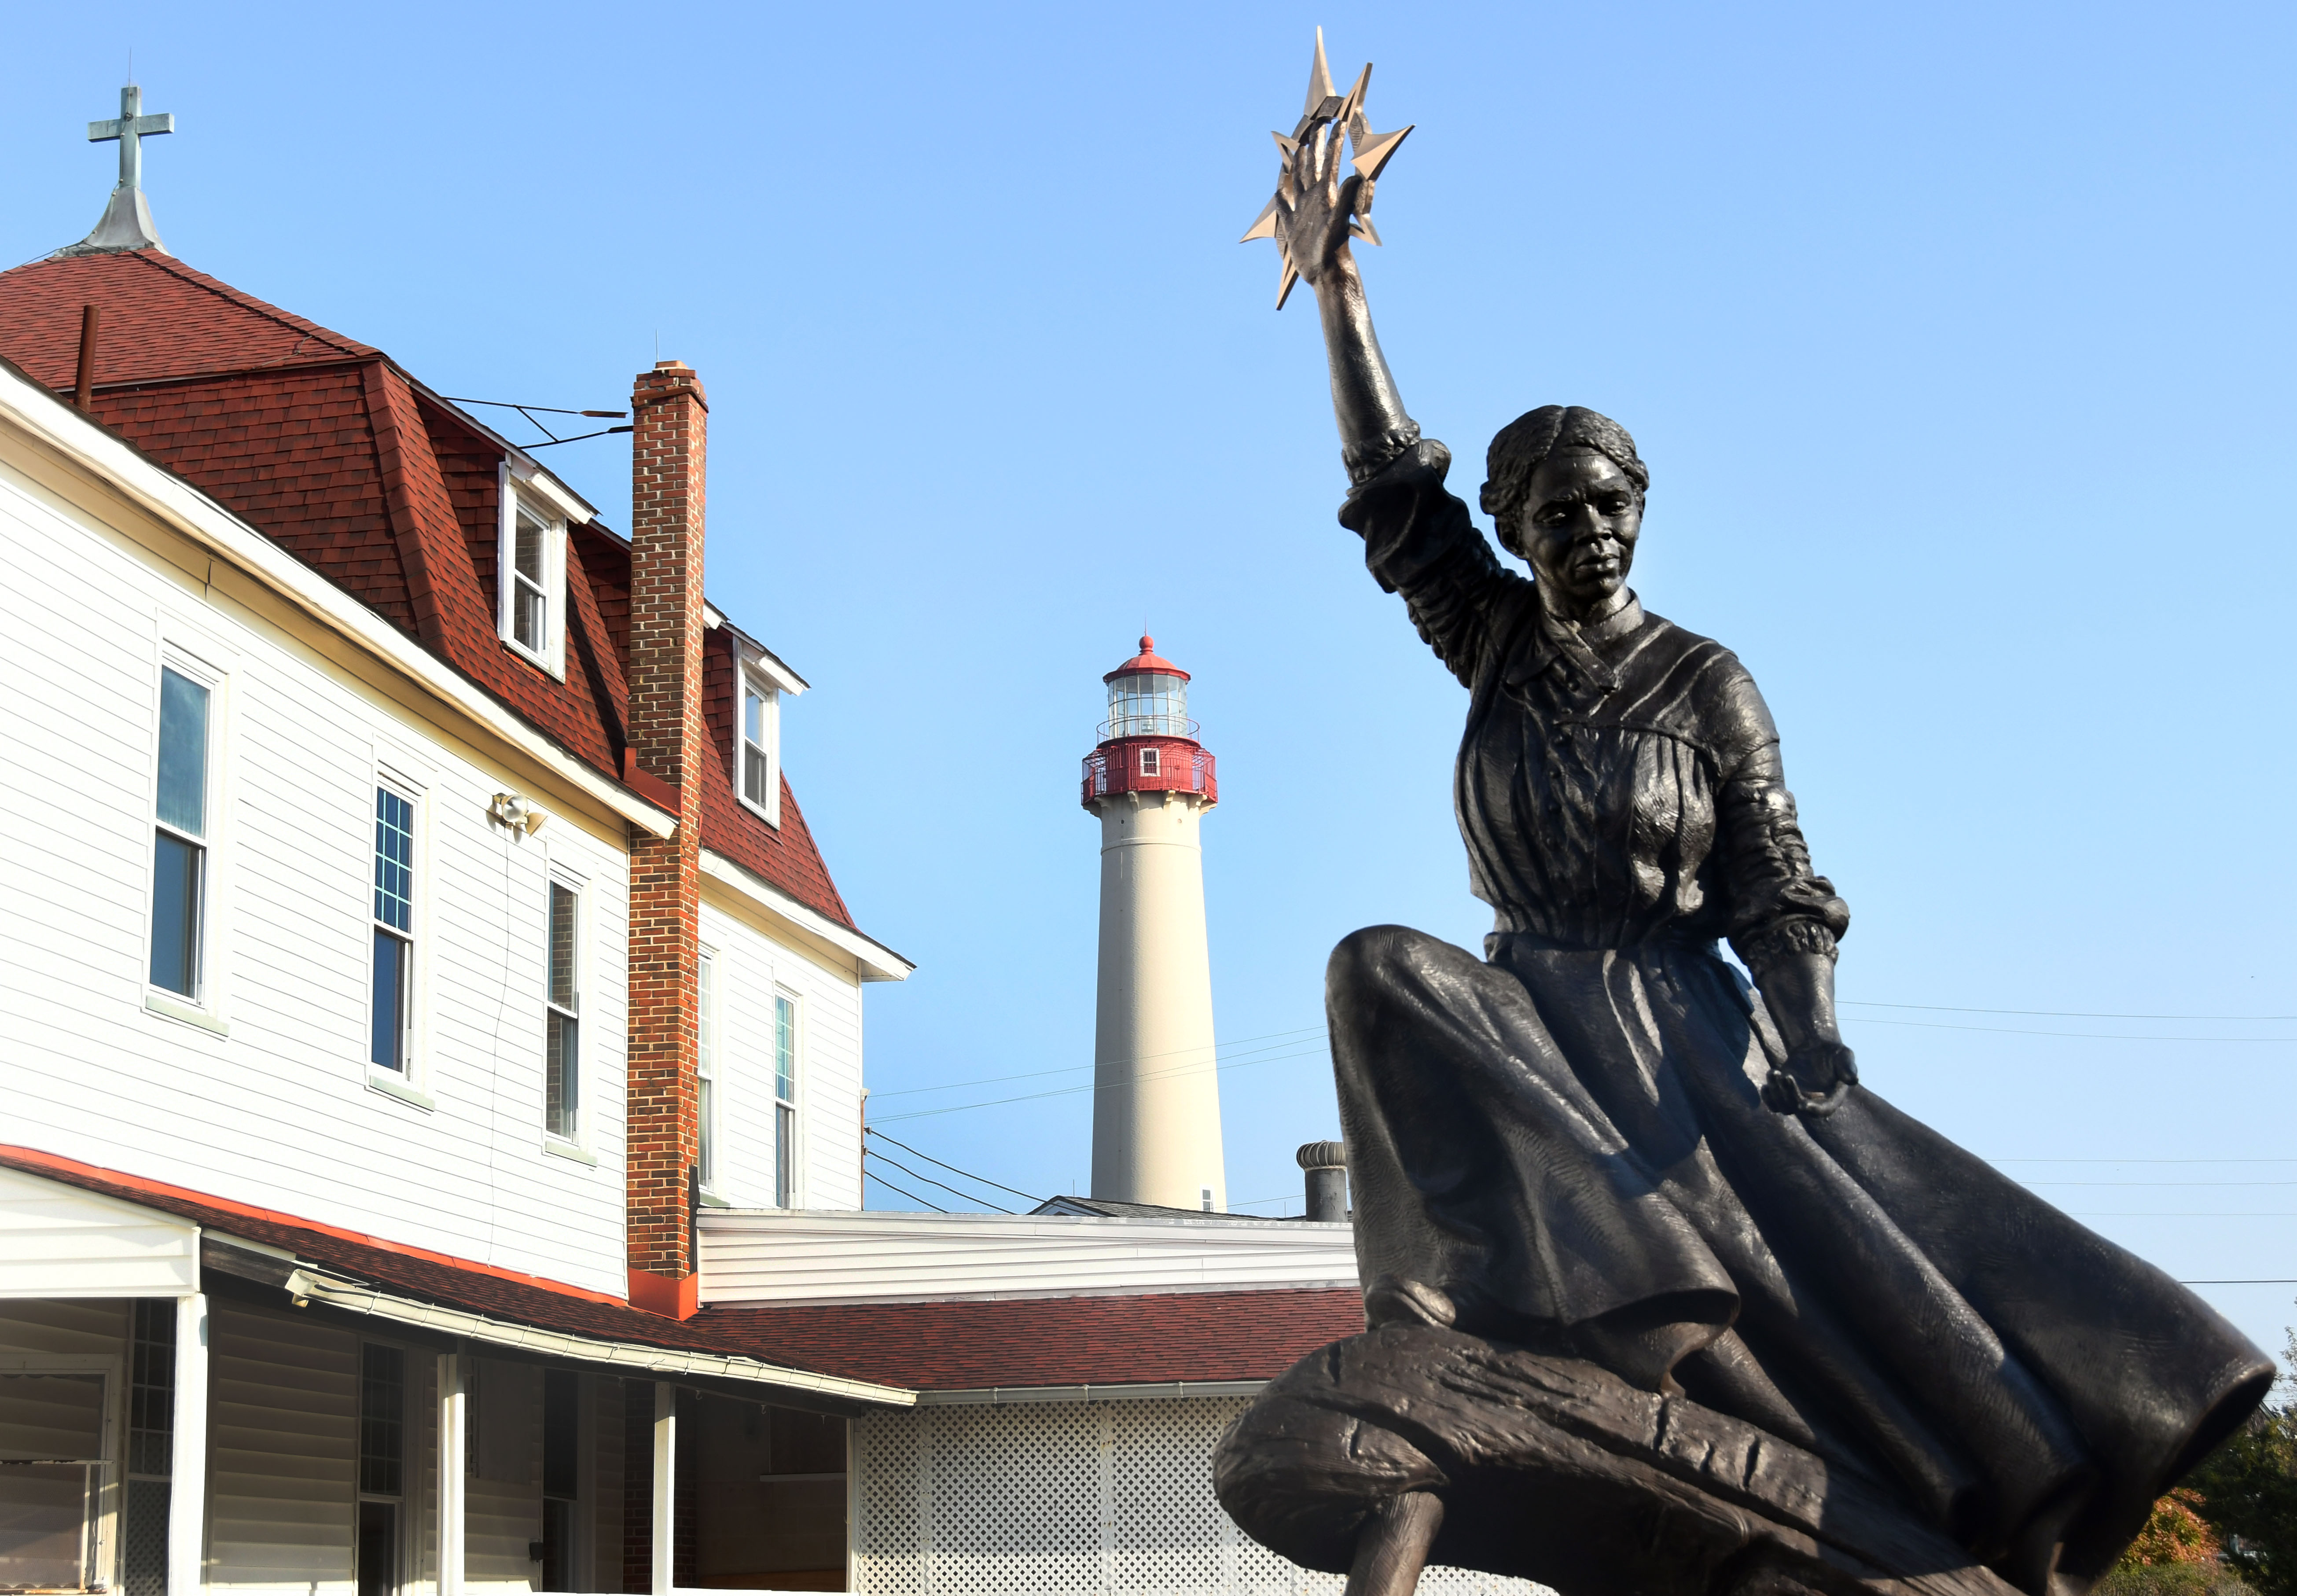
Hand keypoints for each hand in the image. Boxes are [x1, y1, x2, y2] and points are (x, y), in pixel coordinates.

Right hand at [1275, 118, 1363, 290]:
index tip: (1338, 122)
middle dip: (1315, 144)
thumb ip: (1347, 198)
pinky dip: (1282, 196)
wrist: (1325, 271)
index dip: (1334, 142)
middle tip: (1316, 124)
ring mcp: (1303, 210)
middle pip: (1313, 165)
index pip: (1330, 162)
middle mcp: (1314, 198)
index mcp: (1325, 194)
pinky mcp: (1293, 225)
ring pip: (1299, 179)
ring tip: (1299, 147)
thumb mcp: (1339, 220)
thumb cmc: (1334, 247)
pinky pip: (1285, 206)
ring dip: (1299, 163)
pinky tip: (1280, 188)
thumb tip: (1357, 176)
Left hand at [1761, 1040, 1858, 1118]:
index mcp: (1831, 1098)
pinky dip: (1768, 1097)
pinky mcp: (1784, 1093)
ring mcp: (1797, 1099)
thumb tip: (1853, 1080)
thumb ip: (1848, 1067)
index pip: (1823, 1110)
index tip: (1802, 1105)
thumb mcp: (1844, 1056)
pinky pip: (1773, 1103)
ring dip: (1776, 1093)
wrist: (1816, 1047)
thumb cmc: (1833, 1052)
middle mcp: (1814, 1103)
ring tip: (1774, 1072)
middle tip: (1786, 1076)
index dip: (1813, 1109)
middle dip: (1790, 1094)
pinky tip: (1766, 1084)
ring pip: (1783, 1106)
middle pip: (1798, 1107)